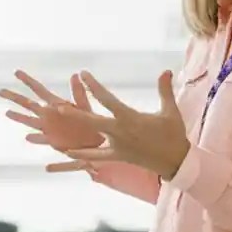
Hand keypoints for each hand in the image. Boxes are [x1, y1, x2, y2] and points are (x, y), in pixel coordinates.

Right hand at [0, 70, 106, 154]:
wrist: (98, 141)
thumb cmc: (92, 122)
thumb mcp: (84, 106)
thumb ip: (78, 93)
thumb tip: (75, 74)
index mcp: (56, 104)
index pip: (38, 90)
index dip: (27, 80)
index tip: (16, 72)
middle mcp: (49, 114)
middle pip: (28, 104)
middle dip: (14, 97)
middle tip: (0, 91)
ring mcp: (49, 128)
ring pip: (29, 121)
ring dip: (18, 117)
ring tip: (6, 112)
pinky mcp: (53, 141)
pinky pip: (42, 139)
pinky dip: (35, 139)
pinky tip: (27, 137)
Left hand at [48, 70, 191, 178]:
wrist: (176, 161)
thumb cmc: (173, 134)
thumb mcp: (170, 111)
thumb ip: (164, 90)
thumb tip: (166, 70)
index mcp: (130, 118)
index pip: (107, 100)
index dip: (94, 86)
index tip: (83, 74)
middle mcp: (120, 132)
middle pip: (93, 121)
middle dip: (76, 113)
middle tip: (58, 105)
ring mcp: (118, 146)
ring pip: (92, 139)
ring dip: (75, 136)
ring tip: (55, 134)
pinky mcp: (118, 157)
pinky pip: (97, 156)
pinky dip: (83, 154)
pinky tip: (67, 152)